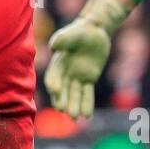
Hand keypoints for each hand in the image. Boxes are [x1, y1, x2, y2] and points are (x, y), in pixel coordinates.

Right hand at [45, 0, 131, 119]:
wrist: (95, 32)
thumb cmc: (81, 31)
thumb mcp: (73, 33)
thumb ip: (63, 39)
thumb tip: (54, 46)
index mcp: (58, 62)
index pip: (54, 75)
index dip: (54, 82)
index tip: (55, 91)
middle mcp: (65, 72)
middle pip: (63, 88)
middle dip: (63, 99)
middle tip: (63, 110)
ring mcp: (76, 77)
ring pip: (75, 93)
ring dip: (74, 105)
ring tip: (75, 117)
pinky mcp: (88, 79)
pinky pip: (87, 93)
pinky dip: (87, 103)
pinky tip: (87, 115)